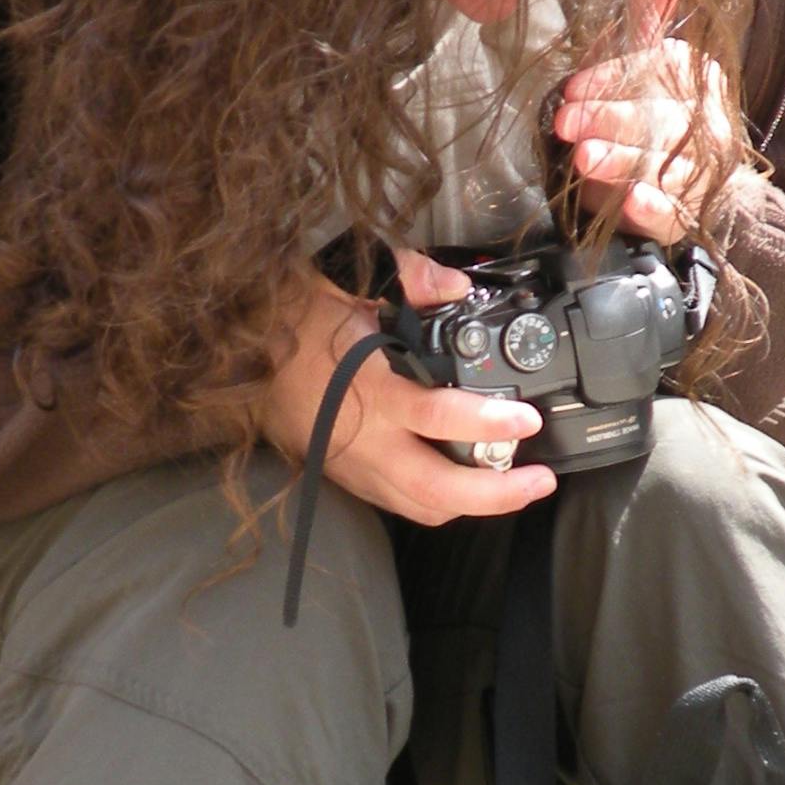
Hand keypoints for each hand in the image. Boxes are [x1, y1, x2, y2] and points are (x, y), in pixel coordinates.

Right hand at [255, 250, 558, 525]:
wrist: (244, 354)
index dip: (488, 423)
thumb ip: (410, 278)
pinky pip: (401, 504)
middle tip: (541, 481)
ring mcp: (354, 465)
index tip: (527, 420)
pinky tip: (465, 484)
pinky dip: (439, 501)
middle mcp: (364, 438)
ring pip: (423, 506)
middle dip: (497, 494)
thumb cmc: (299, 319)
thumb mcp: (349, 281)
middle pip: (438, 489)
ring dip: (474, 505)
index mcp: (369, 387)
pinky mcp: (347, 477)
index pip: (437, 416)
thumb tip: (455, 286)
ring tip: (515, 487)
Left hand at [551, 0, 751, 246]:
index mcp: (700, 78)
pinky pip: (676, 214)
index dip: (613, 78)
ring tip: (585, 161)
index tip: (573, 87)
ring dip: (625, 162)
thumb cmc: (657, 108)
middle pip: (660, 119)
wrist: (693, 186)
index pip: (658, 72)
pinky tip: (634, 202)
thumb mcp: (651, 54)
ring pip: (664, 166)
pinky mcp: (687, 215)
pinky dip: (655, 208)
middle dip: (610, 118)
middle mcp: (706, 123)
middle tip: (565, 122)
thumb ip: (653, 3)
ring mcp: (700, 173)